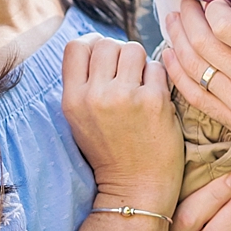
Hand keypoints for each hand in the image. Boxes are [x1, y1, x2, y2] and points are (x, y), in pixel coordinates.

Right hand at [61, 34, 181, 212]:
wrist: (135, 188)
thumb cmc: (110, 150)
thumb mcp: (81, 119)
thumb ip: (83, 84)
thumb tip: (96, 42)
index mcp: (72, 99)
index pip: (76, 45)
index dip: (92, 45)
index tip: (104, 58)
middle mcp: (95, 96)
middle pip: (107, 43)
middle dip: (119, 54)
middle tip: (127, 76)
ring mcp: (125, 97)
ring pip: (133, 48)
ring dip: (140, 63)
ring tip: (141, 85)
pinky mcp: (154, 101)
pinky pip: (157, 67)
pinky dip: (158, 78)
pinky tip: (155, 98)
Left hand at [162, 0, 230, 165]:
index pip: (227, 27)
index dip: (213, 8)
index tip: (214, 0)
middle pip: (204, 43)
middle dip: (189, 18)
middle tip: (186, 2)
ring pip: (194, 66)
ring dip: (178, 40)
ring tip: (173, 22)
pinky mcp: (230, 120)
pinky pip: (193, 94)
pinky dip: (177, 72)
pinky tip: (168, 56)